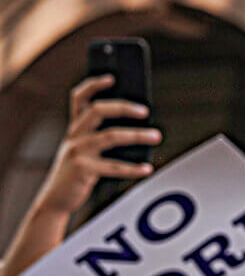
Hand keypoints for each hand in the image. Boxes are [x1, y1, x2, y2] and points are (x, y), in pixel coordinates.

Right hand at [34, 75, 159, 217]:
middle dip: (123, 107)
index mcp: (75, 128)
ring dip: (137, 135)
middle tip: (145, 111)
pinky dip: (132, 169)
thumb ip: (102, 137)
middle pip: (99, 110)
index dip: (94, 85)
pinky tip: (147, 168)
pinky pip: (113, 167)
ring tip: (156, 136)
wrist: (56, 198)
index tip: (112, 77)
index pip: (79, 98)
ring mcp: (78, 151)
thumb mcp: (85, 150)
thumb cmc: (77, 172)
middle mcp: (75, 135)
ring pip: (110, 136)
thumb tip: (138, 129)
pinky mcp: (83, 169)